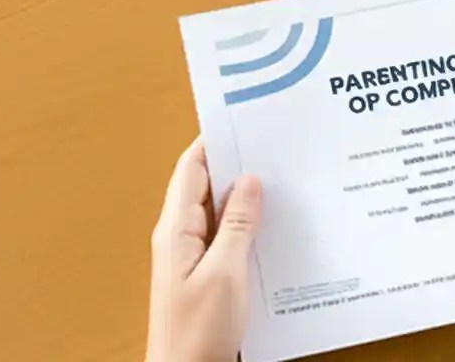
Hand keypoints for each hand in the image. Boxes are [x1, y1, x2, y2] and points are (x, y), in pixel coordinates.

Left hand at [146, 139, 261, 361]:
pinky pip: (226, 236)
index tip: (241, 121)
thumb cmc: (198, 333)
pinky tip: (273, 223)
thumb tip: (249, 181)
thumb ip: (237, 224)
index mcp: (175, 230)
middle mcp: (180, 238)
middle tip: (271, 145)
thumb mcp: (225, 273)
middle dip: (235, 163)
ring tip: (280, 179)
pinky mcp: (207, 275)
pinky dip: (248, 223)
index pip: (191, 169)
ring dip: (245, 195)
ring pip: (219, 211)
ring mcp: (192, 257)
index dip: (213, 141)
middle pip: (206, 186)